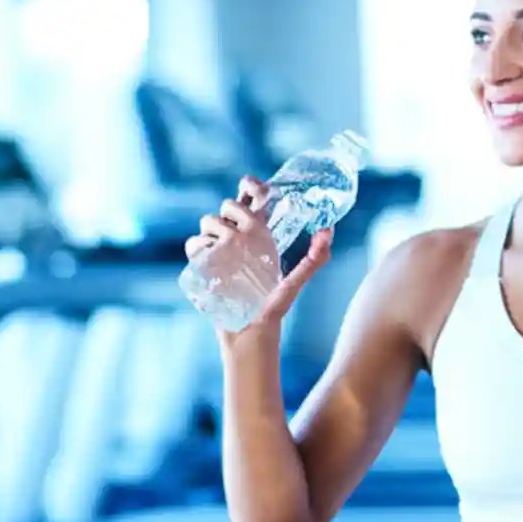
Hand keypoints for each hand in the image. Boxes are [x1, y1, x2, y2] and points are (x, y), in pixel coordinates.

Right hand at [184, 175, 335, 332]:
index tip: (249, 184)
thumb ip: (314, 259)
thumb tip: (328, 229)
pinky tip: (206, 256)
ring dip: (212, 228)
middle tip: (239, 230)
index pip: (253, 200)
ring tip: (222, 247)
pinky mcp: (203, 266)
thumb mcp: (294, 283)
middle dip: (230, 210)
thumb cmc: (273, 310)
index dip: (250, 186)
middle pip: (227, 207)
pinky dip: (197, 246)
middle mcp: (240, 240)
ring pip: (208, 223)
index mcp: (261, 237)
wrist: (247, 337)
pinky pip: (194, 245)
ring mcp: (220, 251)